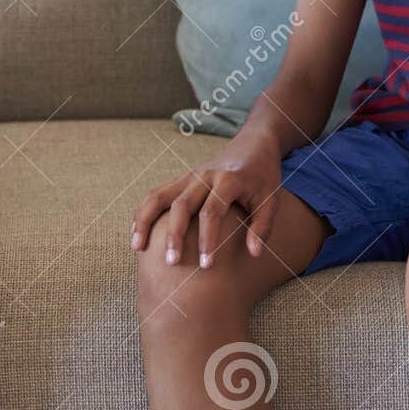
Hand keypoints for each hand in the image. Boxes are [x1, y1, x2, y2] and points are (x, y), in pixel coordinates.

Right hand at [130, 133, 284, 267]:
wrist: (252, 145)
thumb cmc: (263, 176)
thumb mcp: (272, 199)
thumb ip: (263, 226)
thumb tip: (254, 253)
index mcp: (228, 180)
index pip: (212, 211)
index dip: (208, 239)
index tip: (206, 265)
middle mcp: (204, 176)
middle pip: (181, 205)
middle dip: (174, 235)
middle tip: (171, 263)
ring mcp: (189, 175)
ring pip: (159, 195)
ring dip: (145, 220)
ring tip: (137, 248)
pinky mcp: (181, 179)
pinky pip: (156, 194)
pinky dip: (143, 212)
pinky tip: (136, 233)